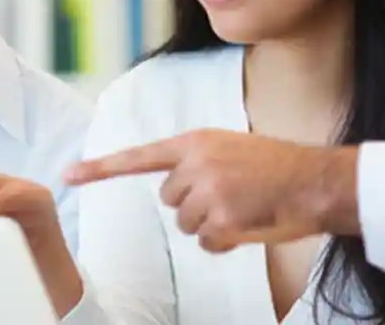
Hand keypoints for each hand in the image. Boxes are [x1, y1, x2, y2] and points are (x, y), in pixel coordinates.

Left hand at [66, 129, 359, 252]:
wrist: (315, 179)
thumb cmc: (278, 168)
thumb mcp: (231, 150)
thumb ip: (199, 164)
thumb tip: (176, 196)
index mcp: (196, 141)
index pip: (140, 156)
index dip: (102, 168)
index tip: (69, 174)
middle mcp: (196, 161)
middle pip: (169, 200)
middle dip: (194, 206)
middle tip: (231, 197)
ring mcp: (208, 189)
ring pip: (186, 224)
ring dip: (211, 225)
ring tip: (243, 207)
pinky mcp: (222, 216)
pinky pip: (208, 243)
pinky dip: (225, 241)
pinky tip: (249, 223)